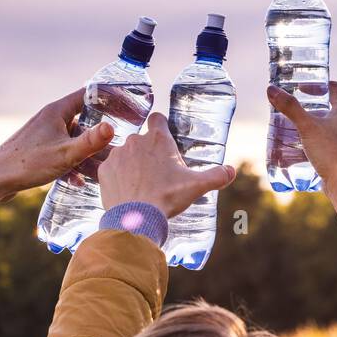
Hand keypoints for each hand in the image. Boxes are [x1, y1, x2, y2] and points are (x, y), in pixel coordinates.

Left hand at [0, 88, 114, 201]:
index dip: (107, 98)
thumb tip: (112, 127)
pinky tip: (77, 180)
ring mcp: (42, 134)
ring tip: (102, 165)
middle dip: (99, 131)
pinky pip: (60, 151)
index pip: (87, 95)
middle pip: (82, 118)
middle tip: (119, 140)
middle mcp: (49, 119)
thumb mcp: (66, 153)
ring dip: (86, 151)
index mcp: (56, 112)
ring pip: (72, 138)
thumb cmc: (28, 164)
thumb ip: (91, 141)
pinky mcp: (36, 149)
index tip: (125, 104)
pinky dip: (71, 162)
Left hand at [98, 112, 235, 216]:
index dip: (161, 127)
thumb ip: (217, 176)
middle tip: (158, 172)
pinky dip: (118, 177)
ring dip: (131, 164)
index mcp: (158, 139)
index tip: (164, 139)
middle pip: (142, 139)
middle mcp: (135, 141)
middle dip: (148, 152)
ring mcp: (117, 154)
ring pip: (125, 154)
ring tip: (141, 184)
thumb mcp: (197, 186)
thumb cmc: (167, 198)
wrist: (136, 218)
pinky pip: (112, 169)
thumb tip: (232, 171)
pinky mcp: (104, 170)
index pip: (157, 118)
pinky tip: (126, 191)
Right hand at [266, 81, 336, 183]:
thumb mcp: (307, 126)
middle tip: (297, 106)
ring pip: (332, 125)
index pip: (335, 89)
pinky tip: (306, 144)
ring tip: (298, 124)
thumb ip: (290, 107)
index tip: (302, 88)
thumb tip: (271, 90)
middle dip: (315, 105)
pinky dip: (318, 138)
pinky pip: (330, 140)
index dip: (318, 85)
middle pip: (333, 107)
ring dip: (316, 122)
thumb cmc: (330, 151)